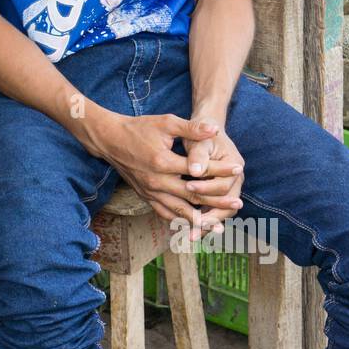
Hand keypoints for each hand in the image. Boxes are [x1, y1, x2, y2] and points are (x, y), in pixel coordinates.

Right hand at [84, 111, 243, 233]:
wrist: (110, 140)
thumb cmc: (139, 128)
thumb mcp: (165, 122)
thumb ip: (191, 128)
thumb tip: (215, 129)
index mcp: (163, 162)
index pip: (199, 170)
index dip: (221, 170)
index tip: (239, 169)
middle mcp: (157, 181)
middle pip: (193, 196)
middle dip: (217, 202)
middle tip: (238, 204)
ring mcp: (150, 192)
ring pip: (179, 211)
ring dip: (200, 220)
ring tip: (219, 226)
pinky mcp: (145, 197)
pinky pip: (165, 214)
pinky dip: (180, 221)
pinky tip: (193, 225)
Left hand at [183, 118, 244, 234]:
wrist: (205, 132)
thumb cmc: (201, 135)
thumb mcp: (200, 142)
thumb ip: (198, 156)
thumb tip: (194, 172)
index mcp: (235, 166)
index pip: (223, 185)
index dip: (206, 188)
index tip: (188, 188)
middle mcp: (236, 180)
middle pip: (228, 206)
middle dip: (210, 218)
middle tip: (193, 229)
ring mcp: (229, 189)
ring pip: (221, 212)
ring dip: (206, 225)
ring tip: (189, 236)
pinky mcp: (218, 194)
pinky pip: (213, 211)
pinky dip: (202, 220)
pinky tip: (186, 230)